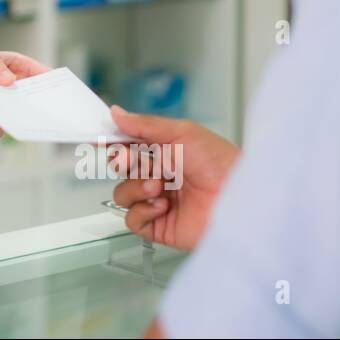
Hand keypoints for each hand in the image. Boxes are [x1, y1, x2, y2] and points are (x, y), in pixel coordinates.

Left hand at [0, 49, 49, 138]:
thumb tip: (10, 80)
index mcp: (16, 67)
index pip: (40, 74)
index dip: (51, 82)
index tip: (59, 91)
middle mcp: (13, 89)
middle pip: (34, 101)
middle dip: (39, 108)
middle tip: (42, 114)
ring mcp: (2, 106)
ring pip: (17, 118)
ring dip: (10, 119)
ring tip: (2, 115)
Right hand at [109, 106, 239, 251]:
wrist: (238, 199)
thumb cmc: (220, 163)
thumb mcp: (182, 133)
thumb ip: (145, 125)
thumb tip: (117, 113)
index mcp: (166, 153)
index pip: (129, 147)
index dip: (115, 144)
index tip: (102, 140)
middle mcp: (160, 176)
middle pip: (121, 170)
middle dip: (128, 165)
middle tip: (145, 164)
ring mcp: (158, 202)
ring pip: (122, 194)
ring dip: (135, 188)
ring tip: (159, 187)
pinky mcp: (159, 226)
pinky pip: (131, 219)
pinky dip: (141, 211)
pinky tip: (161, 206)